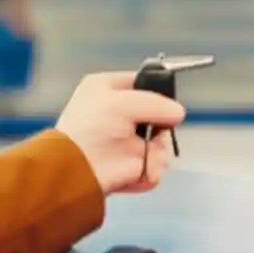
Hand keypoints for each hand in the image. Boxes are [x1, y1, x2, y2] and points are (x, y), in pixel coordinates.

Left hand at [54, 72, 185, 194]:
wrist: (75, 170)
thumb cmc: (88, 129)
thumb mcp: (125, 103)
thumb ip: (157, 103)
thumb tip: (178, 113)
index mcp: (107, 89)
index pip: (143, 83)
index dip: (157, 90)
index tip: (165, 99)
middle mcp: (117, 114)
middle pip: (159, 114)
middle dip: (160, 124)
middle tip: (151, 128)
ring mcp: (126, 142)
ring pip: (161, 142)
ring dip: (155, 149)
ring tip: (141, 151)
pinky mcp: (132, 166)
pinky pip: (157, 165)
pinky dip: (150, 168)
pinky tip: (136, 167)